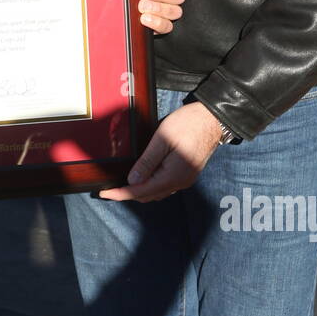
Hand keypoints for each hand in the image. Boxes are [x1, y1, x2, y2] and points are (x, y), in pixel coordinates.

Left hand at [100, 101, 222, 201]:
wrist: (212, 119)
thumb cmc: (187, 124)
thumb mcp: (162, 140)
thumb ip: (147, 162)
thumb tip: (132, 180)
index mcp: (172, 176)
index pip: (140, 191)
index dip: (120, 194)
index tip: (104, 193)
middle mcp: (179, 182)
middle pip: (148, 196)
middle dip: (127, 194)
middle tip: (110, 186)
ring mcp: (184, 179)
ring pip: (156, 192)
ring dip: (139, 190)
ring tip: (122, 182)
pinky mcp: (187, 174)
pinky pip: (164, 186)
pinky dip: (150, 185)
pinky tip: (142, 176)